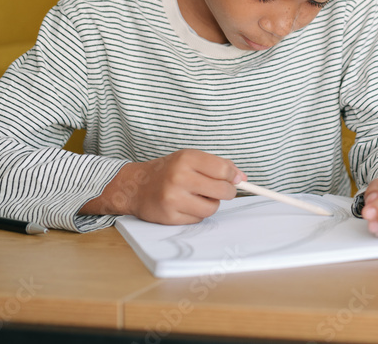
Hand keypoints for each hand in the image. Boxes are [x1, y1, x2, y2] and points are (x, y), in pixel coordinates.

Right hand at [80, 149, 245, 224]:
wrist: (135, 186)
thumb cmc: (168, 171)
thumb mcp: (190, 159)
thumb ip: (218, 166)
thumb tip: (242, 178)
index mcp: (187, 158)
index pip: (224, 170)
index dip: (233, 176)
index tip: (233, 179)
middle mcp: (179, 177)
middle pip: (223, 191)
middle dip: (226, 192)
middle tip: (218, 189)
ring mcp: (174, 198)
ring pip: (212, 208)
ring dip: (211, 204)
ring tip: (198, 197)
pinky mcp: (170, 216)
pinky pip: (198, 219)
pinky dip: (197, 213)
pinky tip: (186, 205)